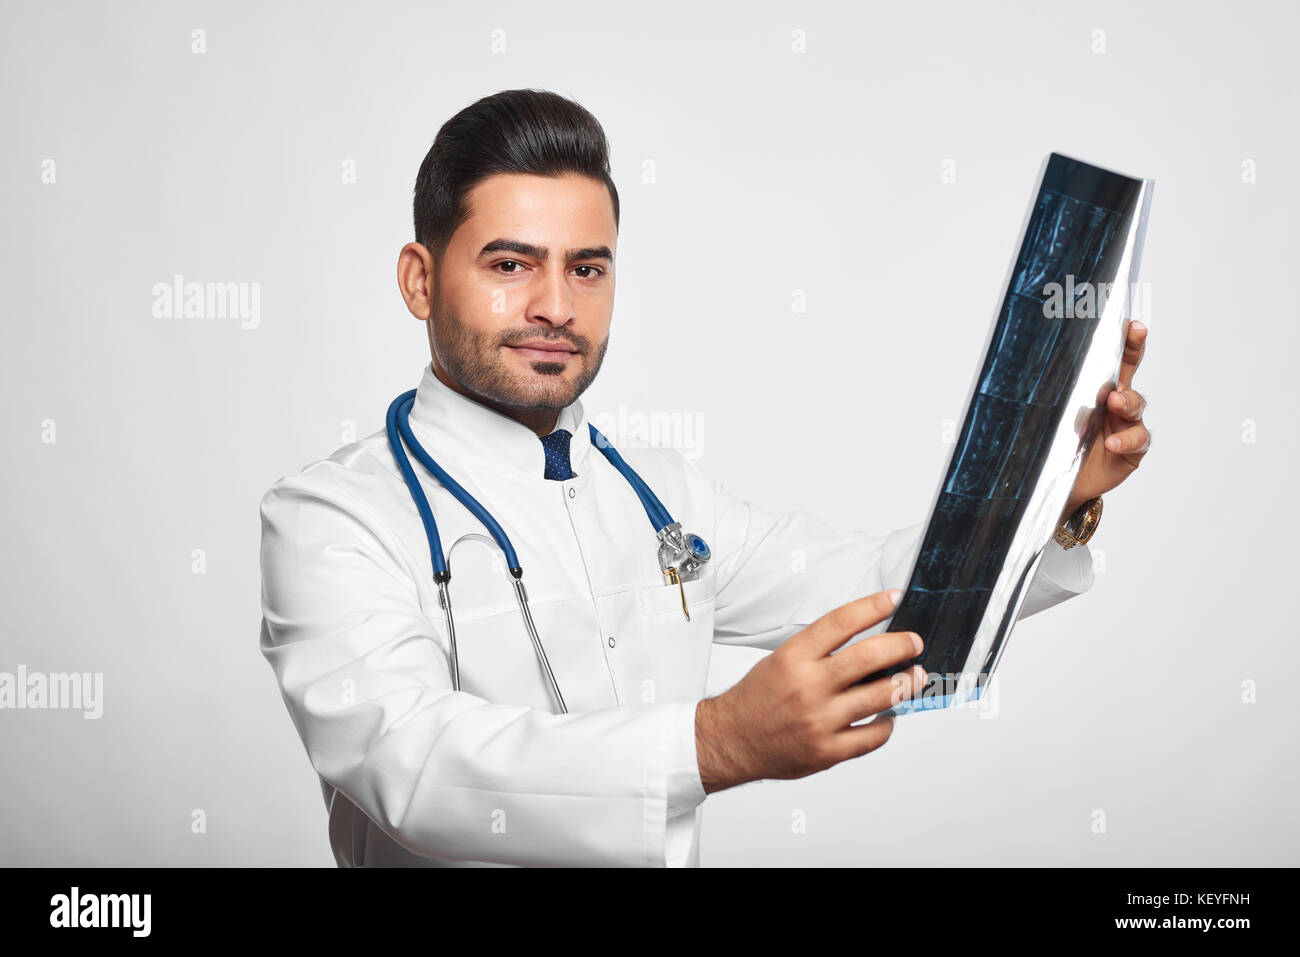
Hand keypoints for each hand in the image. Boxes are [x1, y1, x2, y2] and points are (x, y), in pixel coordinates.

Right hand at [694, 589, 924, 793]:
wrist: (730, 740)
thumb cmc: (756, 699)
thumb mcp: (779, 660)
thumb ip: (819, 652)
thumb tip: (867, 644)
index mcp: (793, 658)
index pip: (841, 622)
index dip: (872, 606)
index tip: (894, 598)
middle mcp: (808, 687)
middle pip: (868, 657)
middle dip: (901, 645)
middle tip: (914, 642)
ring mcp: (819, 721)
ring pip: (880, 697)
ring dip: (906, 684)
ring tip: (917, 676)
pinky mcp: (827, 751)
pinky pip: (873, 736)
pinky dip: (887, 724)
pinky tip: (888, 715)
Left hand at [1060, 319, 1151, 520]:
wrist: (1055, 484)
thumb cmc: (1052, 445)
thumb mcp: (1045, 416)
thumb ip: (1040, 396)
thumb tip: (1010, 371)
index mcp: (1095, 388)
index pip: (1112, 358)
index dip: (1124, 338)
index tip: (1130, 321)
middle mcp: (1115, 403)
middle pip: (1130, 371)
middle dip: (1135, 348)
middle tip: (1135, 335)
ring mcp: (1126, 425)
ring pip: (1135, 404)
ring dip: (1127, 401)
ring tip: (1115, 402)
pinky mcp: (1131, 450)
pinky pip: (1137, 440)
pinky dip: (1126, 439)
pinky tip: (1112, 442)